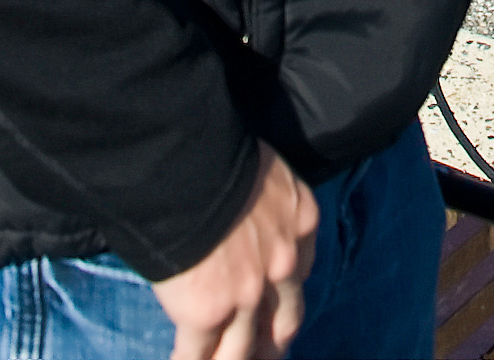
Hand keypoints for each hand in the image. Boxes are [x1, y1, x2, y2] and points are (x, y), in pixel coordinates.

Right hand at [153, 144, 316, 359]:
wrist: (191, 167)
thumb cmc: (219, 154)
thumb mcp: (263, 170)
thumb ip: (262, 203)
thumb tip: (240, 216)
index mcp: (302, 221)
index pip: (301, 273)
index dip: (286, 296)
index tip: (276, 307)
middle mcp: (283, 266)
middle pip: (284, 322)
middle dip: (273, 344)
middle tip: (266, 355)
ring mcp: (247, 295)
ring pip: (243, 350)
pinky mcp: (207, 314)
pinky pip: (198, 355)